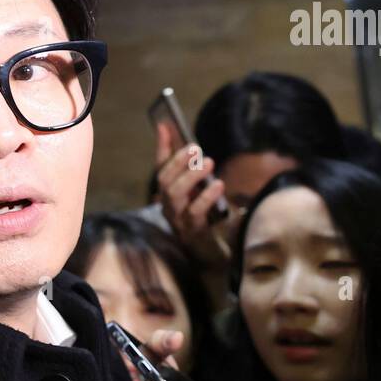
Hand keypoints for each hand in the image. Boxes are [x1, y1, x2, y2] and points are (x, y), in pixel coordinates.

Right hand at [153, 122, 228, 268]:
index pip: (161, 167)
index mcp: (169, 194)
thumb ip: (196, 171)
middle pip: (165, 181)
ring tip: (208, 163)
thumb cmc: (208, 220)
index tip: (166, 125)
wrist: (215, 255)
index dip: (162, 147)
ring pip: (174, 195)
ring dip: (191, 177)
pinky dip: (206, 197)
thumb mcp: (202, 191)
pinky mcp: (192, 232)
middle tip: (196, 148)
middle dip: (179, 162)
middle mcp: (168, 206)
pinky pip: (195, 212)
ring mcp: (178, 220)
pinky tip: (219, 185)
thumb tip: (195, 148)